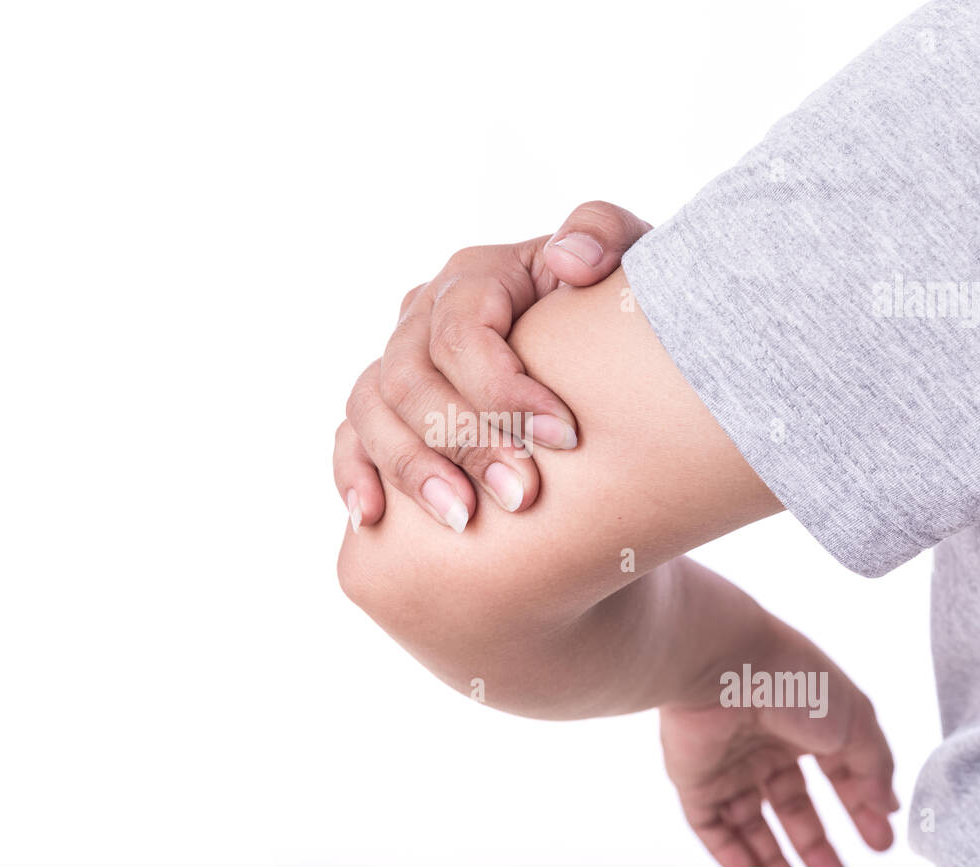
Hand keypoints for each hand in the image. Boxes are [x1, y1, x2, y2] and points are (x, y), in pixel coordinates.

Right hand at [334, 201, 649, 532]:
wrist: (610, 369)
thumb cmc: (618, 314)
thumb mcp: (630, 262)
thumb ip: (606, 235)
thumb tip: (571, 260)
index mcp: (476, 277)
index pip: (462, 335)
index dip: (504, 391)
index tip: (566, 438)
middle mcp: (423, 316)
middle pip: (410, 380)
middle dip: (465, 442)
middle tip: (522, 495)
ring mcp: (397, 363)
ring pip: (371, 411)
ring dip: (412, 470)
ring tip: (464, 519)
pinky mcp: (386, 410)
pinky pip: (349, 438)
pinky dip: (355, 475)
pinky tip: (375, 518)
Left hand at [660, 618, 898, 865]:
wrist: (726, 663)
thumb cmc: (795, 681)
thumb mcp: (857, 724)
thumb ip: (875, 767)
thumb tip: (887, 804)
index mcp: (804, 720)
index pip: (835, 773)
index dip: (858, 807)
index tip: (879, 840)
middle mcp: (764, 742)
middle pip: (793, 804)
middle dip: (816, 843)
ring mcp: (727, 761)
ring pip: (752, 822)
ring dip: (777, 858)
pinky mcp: (694, 778)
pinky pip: (711, 827)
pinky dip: (733, 857)